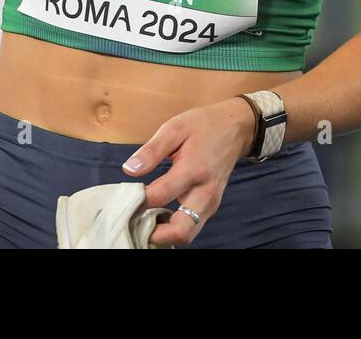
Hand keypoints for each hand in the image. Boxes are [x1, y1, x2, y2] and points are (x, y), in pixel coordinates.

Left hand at [120, 97, 257, 247]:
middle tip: (135, 221)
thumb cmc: (203, 126)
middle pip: (180, 231)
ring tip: (144, 219)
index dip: (138, 200)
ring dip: (164, 234)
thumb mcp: (175, 128)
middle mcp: (205, 193)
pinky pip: (192, 228)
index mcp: (194, 170)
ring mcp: (211, 204)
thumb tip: (129, 170)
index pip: (160, 196)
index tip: (125, 195)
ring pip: (187, 235)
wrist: (235, 129)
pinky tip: (158, 216)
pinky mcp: (211, 208)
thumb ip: (152, 151)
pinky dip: (173, 229)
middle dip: (154, 234)